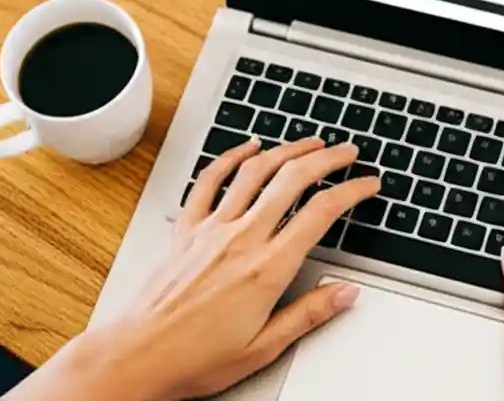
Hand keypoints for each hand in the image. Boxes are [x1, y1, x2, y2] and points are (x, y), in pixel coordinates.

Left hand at [4, 137, 378, 400]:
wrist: (136, 357)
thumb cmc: (194, 359)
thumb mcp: (263, 347)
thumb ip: (309, 315)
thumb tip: (347, 293)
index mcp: (266, 270)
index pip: (320, 214)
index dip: (351, 191)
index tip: (367, 184)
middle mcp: (240, 240)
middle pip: (292, 179)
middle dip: (327, 158)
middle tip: (347, 151)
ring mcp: (210, 229)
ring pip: (255, 171)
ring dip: (288, 150)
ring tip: (310, 143)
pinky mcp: (185, 229)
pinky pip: (209, 181)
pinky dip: (232, 157)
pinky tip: (248, 148)